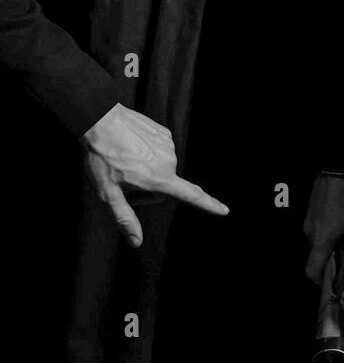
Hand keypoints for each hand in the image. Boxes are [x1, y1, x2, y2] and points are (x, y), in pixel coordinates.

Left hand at [81, 103, 229, 247]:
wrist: (100, 120)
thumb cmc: (101, 158)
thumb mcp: (108, 193)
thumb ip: (125, 218)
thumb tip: (137, 242)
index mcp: (159, 178)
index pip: (190, 195)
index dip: (208, 204)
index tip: (224, 210)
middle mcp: (169, 161)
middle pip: (165, 186)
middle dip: (148, 189)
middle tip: (124, 180)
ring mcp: (168, 145)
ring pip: (162, 169)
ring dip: (147, 170)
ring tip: (125, 161)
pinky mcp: (164, 133)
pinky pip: (159, 152)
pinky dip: (146, 154)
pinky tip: (130, 148)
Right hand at [303, 174, 343, 284]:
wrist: (337, 170)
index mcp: (322, 239)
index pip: (310, 270)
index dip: (318, 280)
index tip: (327, 282)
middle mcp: (310, 232)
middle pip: (314, 255)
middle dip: (326, 259)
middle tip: (342, 258)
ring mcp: (308, 220)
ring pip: (315, 240)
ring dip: (326, 243)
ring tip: (342, 237)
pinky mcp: (309, 211)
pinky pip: (314, 228)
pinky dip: (323, 231)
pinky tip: (338, 222)